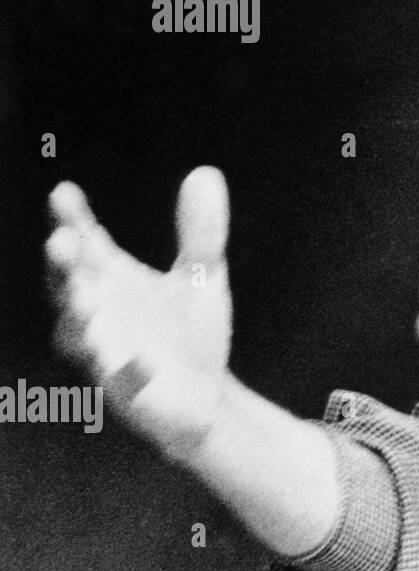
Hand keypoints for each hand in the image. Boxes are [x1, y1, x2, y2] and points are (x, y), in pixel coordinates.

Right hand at [45, 167, 236, 462]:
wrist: (205, 398)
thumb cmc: (188, 333)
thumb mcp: (201, 274)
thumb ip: (201, 230)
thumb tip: (205, 173)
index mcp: (112, 281)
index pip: (85, 244)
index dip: (72, 219)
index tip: (65, 192)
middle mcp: (99, 314)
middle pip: (69, 286)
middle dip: (63, 267)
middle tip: (61, 242)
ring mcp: (109, 354)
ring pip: (79, 337)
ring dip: (79, 319)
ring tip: (85, 301)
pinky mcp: (130, 392)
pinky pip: (121, 384)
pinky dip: (126, 373)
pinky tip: (137, 363)